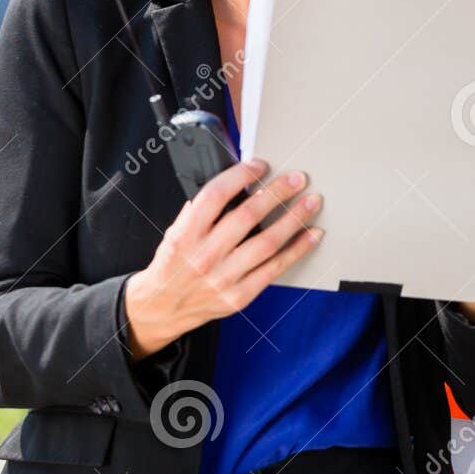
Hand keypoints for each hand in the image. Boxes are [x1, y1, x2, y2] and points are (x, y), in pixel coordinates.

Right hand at [124, 159, 323, 359]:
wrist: (162, 308)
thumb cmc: (173, 265)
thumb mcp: (176, 231)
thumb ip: (200, 210)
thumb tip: (237, 182)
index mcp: (185, 235)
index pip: (214, 196)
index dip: (240, 176)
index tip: (260, 165)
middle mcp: (204, 256)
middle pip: (247, 216)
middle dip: (277, 193)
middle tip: (298, 179)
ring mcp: (223, 278)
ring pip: (267, 243)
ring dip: (294, 219)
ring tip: (311, 202)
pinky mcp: (240, 296)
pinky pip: (275, 269)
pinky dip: (298, 249)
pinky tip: (311, 235)